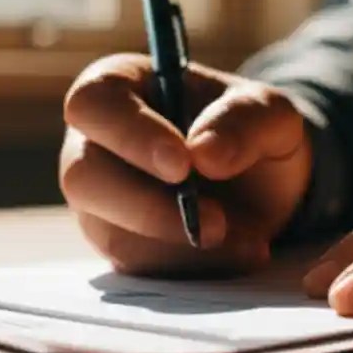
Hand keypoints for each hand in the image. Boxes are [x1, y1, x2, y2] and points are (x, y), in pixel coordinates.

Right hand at [60, 54, 311, 275]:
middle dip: (148, 206)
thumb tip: (204, 154)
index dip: (130, 134)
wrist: (262, 186)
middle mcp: (94, 145)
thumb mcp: (269, 113)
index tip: (182, 165)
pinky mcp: (120, 246)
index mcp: (120, 87)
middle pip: (83, 176)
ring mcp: (101, 202)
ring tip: (246, 238)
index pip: (94, 102)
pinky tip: (238, 252)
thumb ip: (244, 120)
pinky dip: (193, 266)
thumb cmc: (249, 131)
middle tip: (215, 222)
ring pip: (111, 233)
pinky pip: (141, 266)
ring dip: (181, 244)